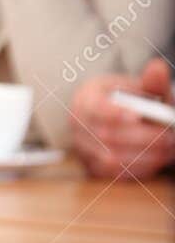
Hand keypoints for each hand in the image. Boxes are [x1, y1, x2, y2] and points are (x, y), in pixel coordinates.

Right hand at [69, 59, 174, 178]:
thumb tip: (157, 68)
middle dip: (144, 138)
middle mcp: (77, 125)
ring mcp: (82, 148)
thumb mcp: (138, 88)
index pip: (93, 107)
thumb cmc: (127, 102)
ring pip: (112, 158)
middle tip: (170, 136)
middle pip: (106, 135)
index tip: (135, 115)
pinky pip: (115, 174)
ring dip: (146, 155)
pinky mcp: (93, 168)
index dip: (112, 112)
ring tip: (168, 148)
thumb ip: (151, 82)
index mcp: (85, 99)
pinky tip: (157, 158)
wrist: (112, 120)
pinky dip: (140, 168)